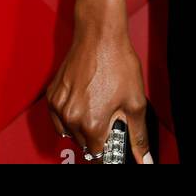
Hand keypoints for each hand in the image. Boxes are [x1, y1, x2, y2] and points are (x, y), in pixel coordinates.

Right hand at [46, 16, 154, 164]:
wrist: (100, 36)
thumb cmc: (117, 63)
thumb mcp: (136, 102)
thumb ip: (138, 136)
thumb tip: (143, 159)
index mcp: (92, 124)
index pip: (99, 154)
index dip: (110, 148)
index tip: (115, 142)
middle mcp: (71, 119)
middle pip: (85, 143)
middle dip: (98, 135)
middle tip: (111, 117)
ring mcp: (59, 107)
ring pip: (70, 131)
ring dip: (83, 126)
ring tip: (99, 106)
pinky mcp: (52, 95)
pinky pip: (59, 116)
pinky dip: (70, 115)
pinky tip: (84, 101)